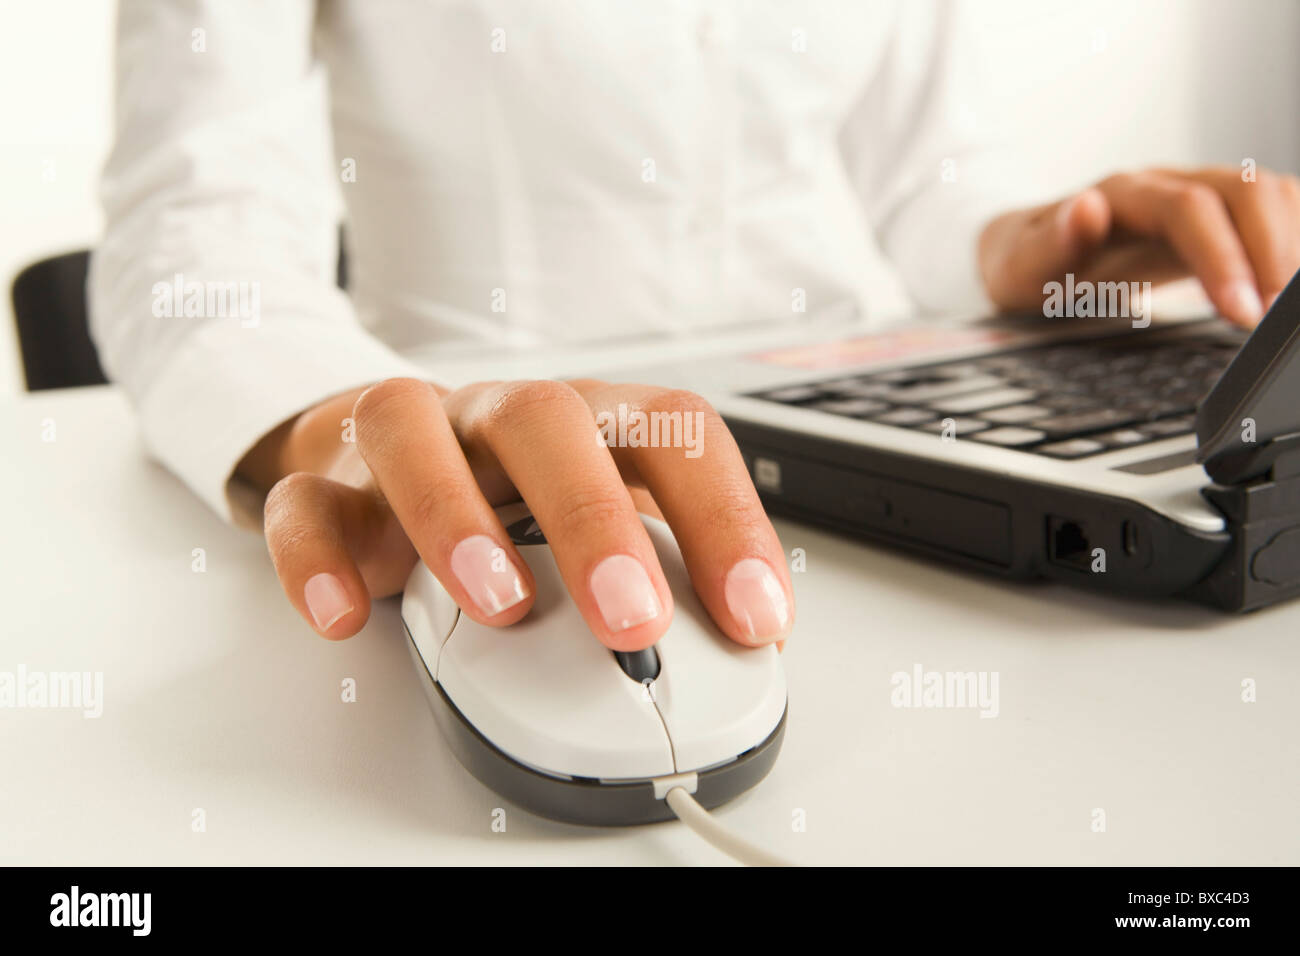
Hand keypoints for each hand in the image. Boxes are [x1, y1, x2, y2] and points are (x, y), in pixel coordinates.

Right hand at [238, 378, 793, 650]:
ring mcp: (412, 440)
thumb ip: (669, 576)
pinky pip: (307, 501)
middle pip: (546, 421)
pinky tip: (347, 615)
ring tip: (498, 606)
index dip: (725, 520)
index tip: (756, 619)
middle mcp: (502, 416)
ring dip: (454, 516)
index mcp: (593, 422)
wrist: (400, 454)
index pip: (674, 434)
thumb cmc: (525, 496)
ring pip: (410, 428)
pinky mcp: (329, 482)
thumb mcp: (610, 528)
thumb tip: (750, 648)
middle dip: (594, 522)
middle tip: (632, 623)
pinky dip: (318, 556)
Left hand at [978, 166, 1299, 326]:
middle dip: (1273, 254)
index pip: (1190, 210)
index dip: (1224, 257)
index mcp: (1121, 193)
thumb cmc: (1025, 263)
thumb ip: (1049, 244)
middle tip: (1275, 319)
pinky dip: (1291, 243)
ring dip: (1289, 248)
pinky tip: (1288, 285)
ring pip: (1269, 198)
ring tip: (1287, 308)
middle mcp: (1167, 183)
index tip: (1243, 311)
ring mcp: (1197, 194)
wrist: (1024, 250)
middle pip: (1246, 193)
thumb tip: (1085, 209)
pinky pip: (1272, 215)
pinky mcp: (1215, 219)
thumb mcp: (1018, 267)